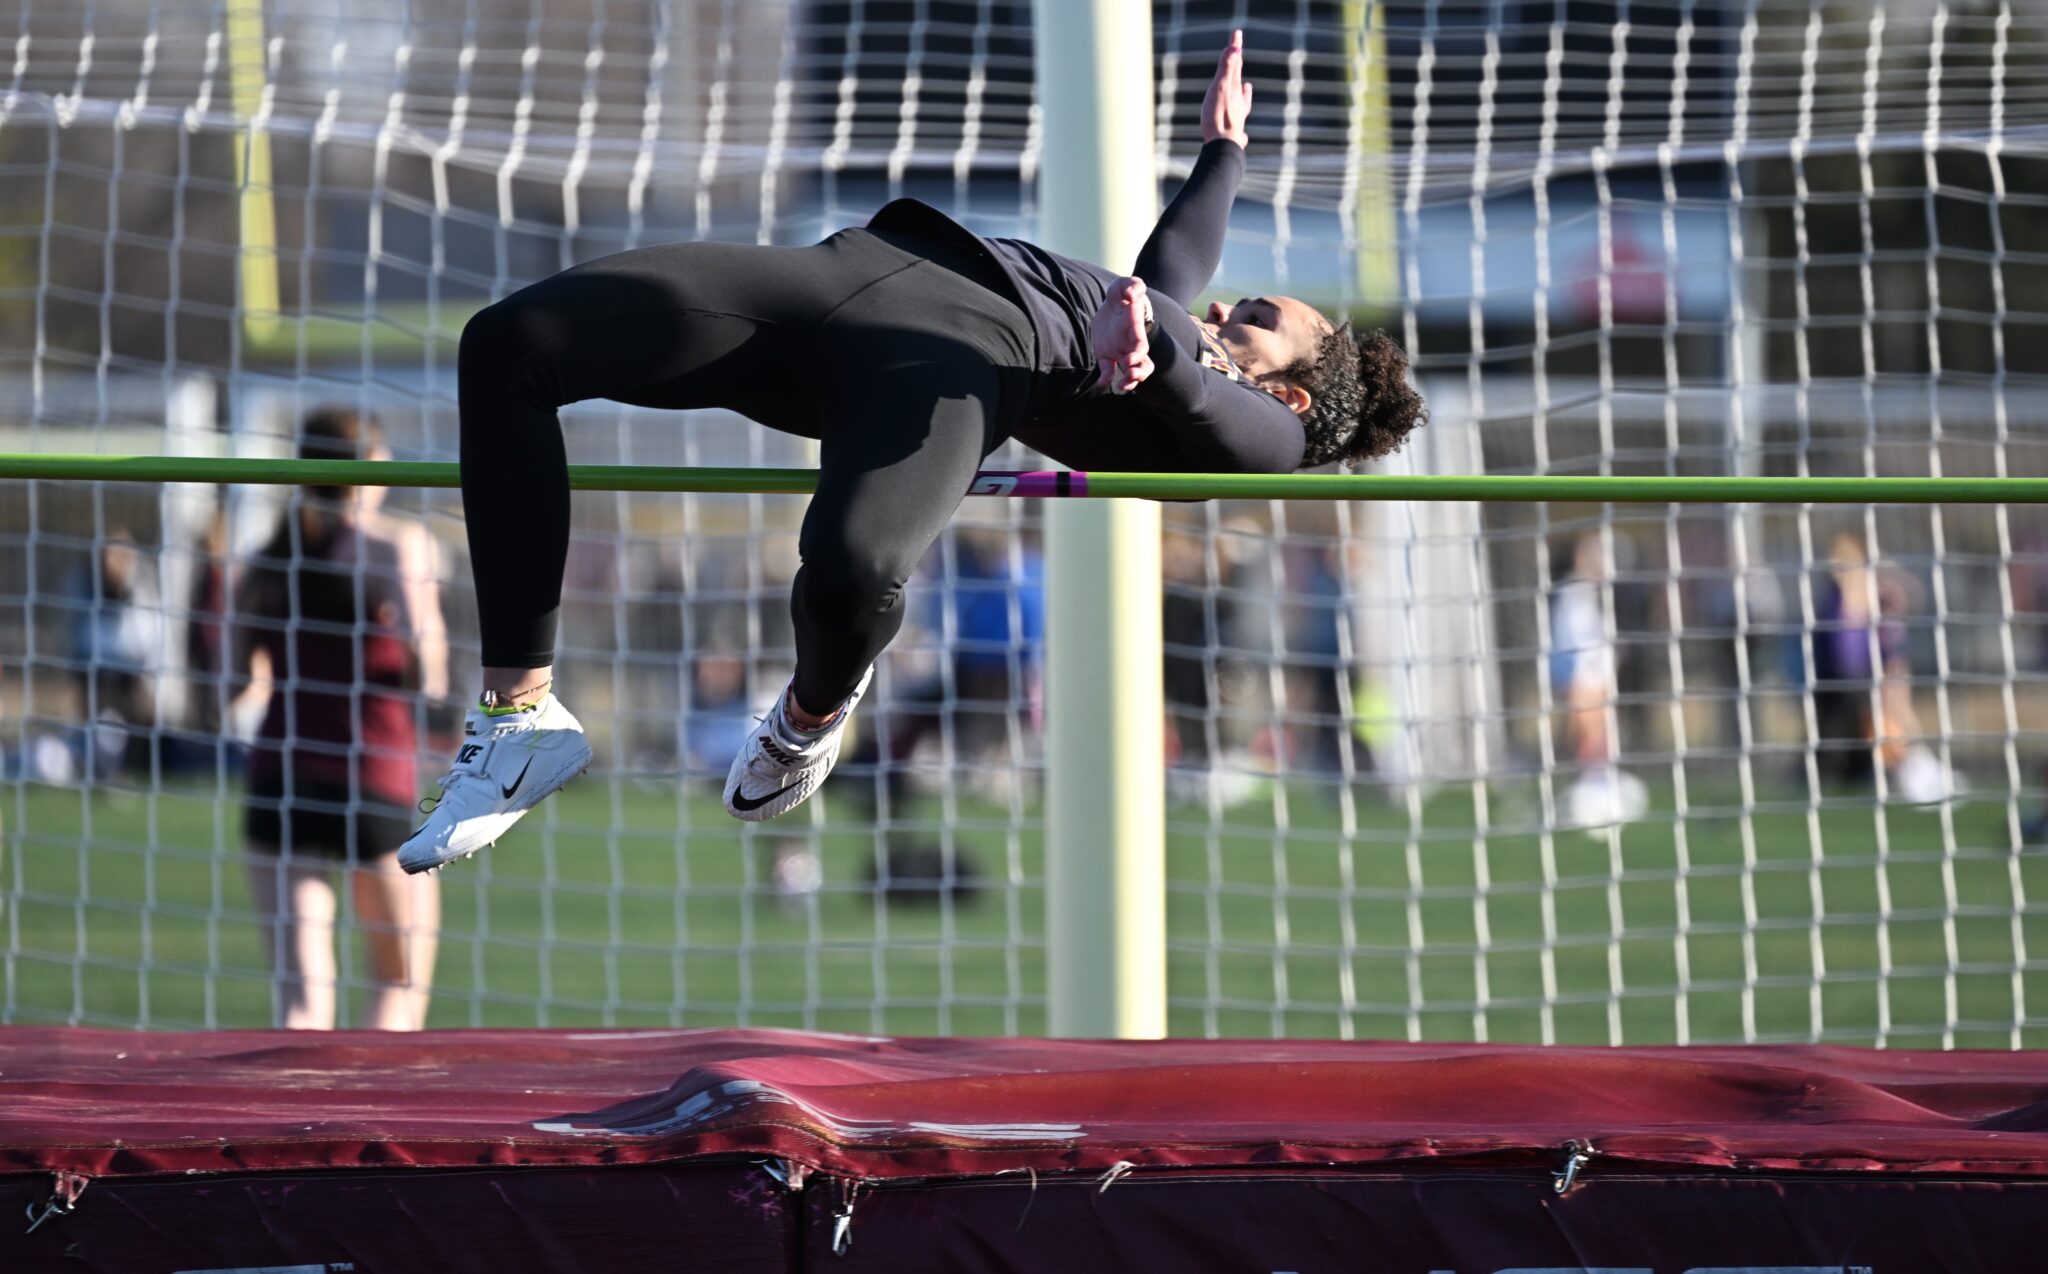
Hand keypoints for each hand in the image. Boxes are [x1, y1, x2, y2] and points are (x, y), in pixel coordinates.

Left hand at [1091, 276, 1154, 393]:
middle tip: (1130, 376)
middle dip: (1139, 374)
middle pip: (1142, 365)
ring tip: (1120, 387)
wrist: (1113, 300)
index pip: (1141, 347)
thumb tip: (1132, 297)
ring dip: (1128, 382)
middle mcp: (1130, 344)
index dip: (1137, 356)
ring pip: (1129, 372)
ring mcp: (1119, 350)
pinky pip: (1108, 370)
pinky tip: (1102, 383)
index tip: (1129, 360)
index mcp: (1135, 330)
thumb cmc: (1123, 292)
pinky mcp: (1106, 354)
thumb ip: (1134, 287)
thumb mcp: (1128, 284)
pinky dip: (1106, 379)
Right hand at [1201, 28, 1251, 148]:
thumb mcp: (1221, 89)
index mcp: (1234, 90)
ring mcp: (1237, 117)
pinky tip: (1245, 133)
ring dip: (1243, 94)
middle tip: (1239, 58)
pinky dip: (1241, 120)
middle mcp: (1238, 102)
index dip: (1235, 49)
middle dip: (1238, 70)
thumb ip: (1227, 69)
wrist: (1223, 147)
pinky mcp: (1233, 131)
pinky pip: (1238, 121)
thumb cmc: (1219, 118)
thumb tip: (1236, 49)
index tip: (1237, 35)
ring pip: (1242, 101)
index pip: (1235, 64)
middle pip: (1239, 81)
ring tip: (1247, 89)